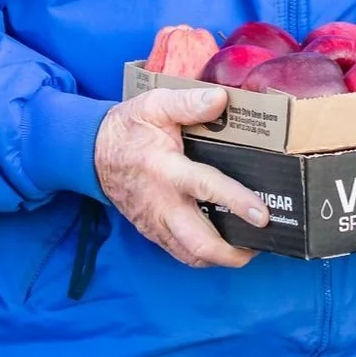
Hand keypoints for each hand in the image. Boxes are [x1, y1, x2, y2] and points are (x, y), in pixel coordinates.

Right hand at [95, 87, 268, 268]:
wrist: (92, 153)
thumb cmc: (129, 128)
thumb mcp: (154, 105)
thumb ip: (188, 102)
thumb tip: (221, 99)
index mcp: (166, 169)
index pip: (206, 188)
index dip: (236, 202)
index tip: (262, 215)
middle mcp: (162, 204)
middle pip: (200, 243)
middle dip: (234, 253)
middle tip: (262, 243)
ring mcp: (156, 223)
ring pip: (192, 256)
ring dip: (223, 257)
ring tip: (249, 246)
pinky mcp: (153, 232)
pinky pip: (181, 253)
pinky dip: (205, 254)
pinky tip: (223, 242)